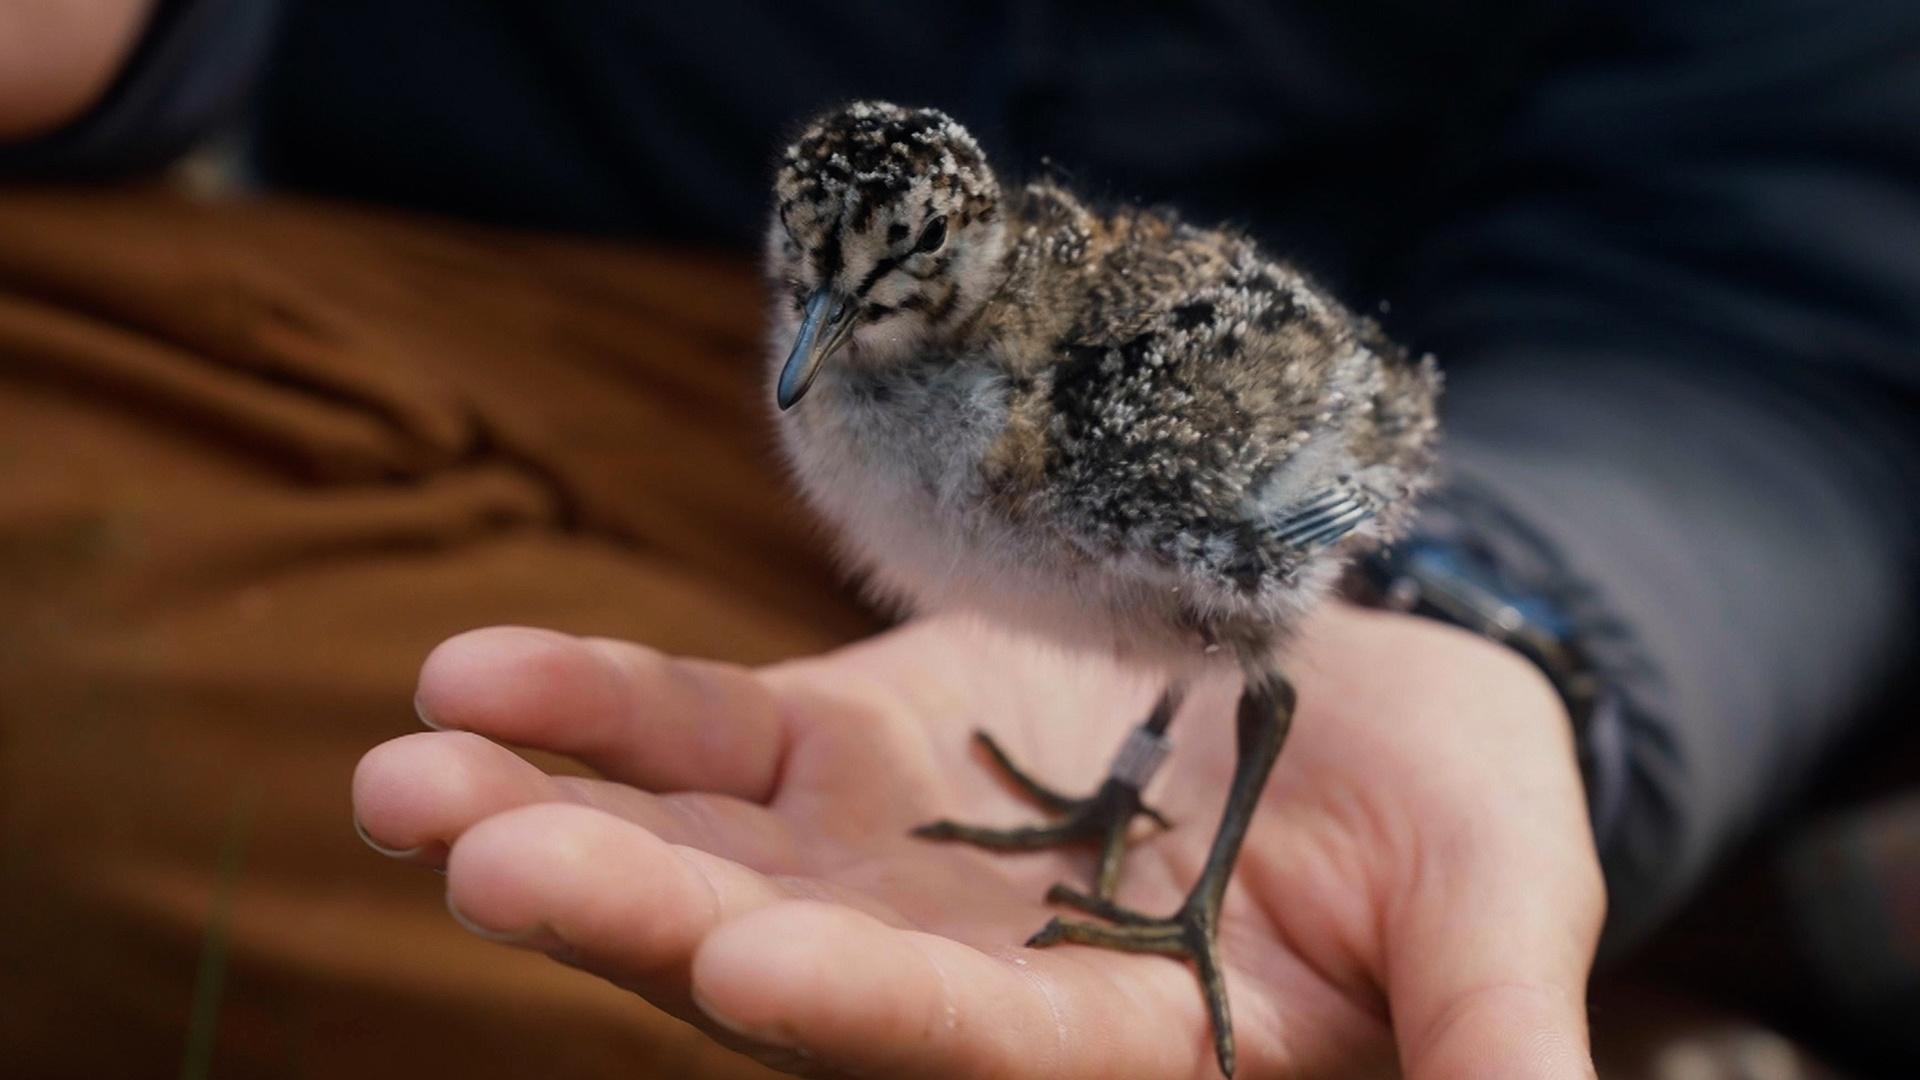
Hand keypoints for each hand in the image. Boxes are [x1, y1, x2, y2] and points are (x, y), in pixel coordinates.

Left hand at [353, 603, 1602, 1077]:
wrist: (1366, 699)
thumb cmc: (1463, 819)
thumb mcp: (1502, 913)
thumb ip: (1489, 1042)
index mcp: (1126, 1041)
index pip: (975, 1051)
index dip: (863, 1010)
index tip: (734, 960)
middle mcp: (972, 970)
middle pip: (785, 964)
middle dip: (632, 916)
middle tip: (474, 856)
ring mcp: (890, 855)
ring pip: (704, 850)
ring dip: (555, 813)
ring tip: (402, 776)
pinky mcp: (851, 743)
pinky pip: (702, 731)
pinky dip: (596, 702)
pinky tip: (473, 672)